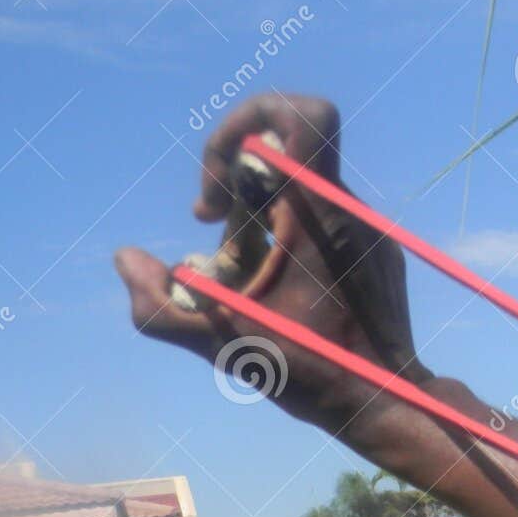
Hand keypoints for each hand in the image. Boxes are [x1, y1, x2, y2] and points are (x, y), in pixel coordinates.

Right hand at [115, 92, 425, 440]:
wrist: (389, 403)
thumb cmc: (316, 375)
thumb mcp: (226, 345)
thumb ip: (162, 307)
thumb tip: (127, 259)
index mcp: (322, 214)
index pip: (304, 113)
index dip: (246, 126)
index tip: (223, 192)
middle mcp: (351, 210)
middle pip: (283, 151)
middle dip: (233, 183)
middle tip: (218, 229)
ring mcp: (368, 229)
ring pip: (299, 187)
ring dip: (255, 213)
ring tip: (242, 268)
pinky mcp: (375, 250)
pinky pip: (320, 217)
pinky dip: (285, 235)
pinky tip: (274, 285)